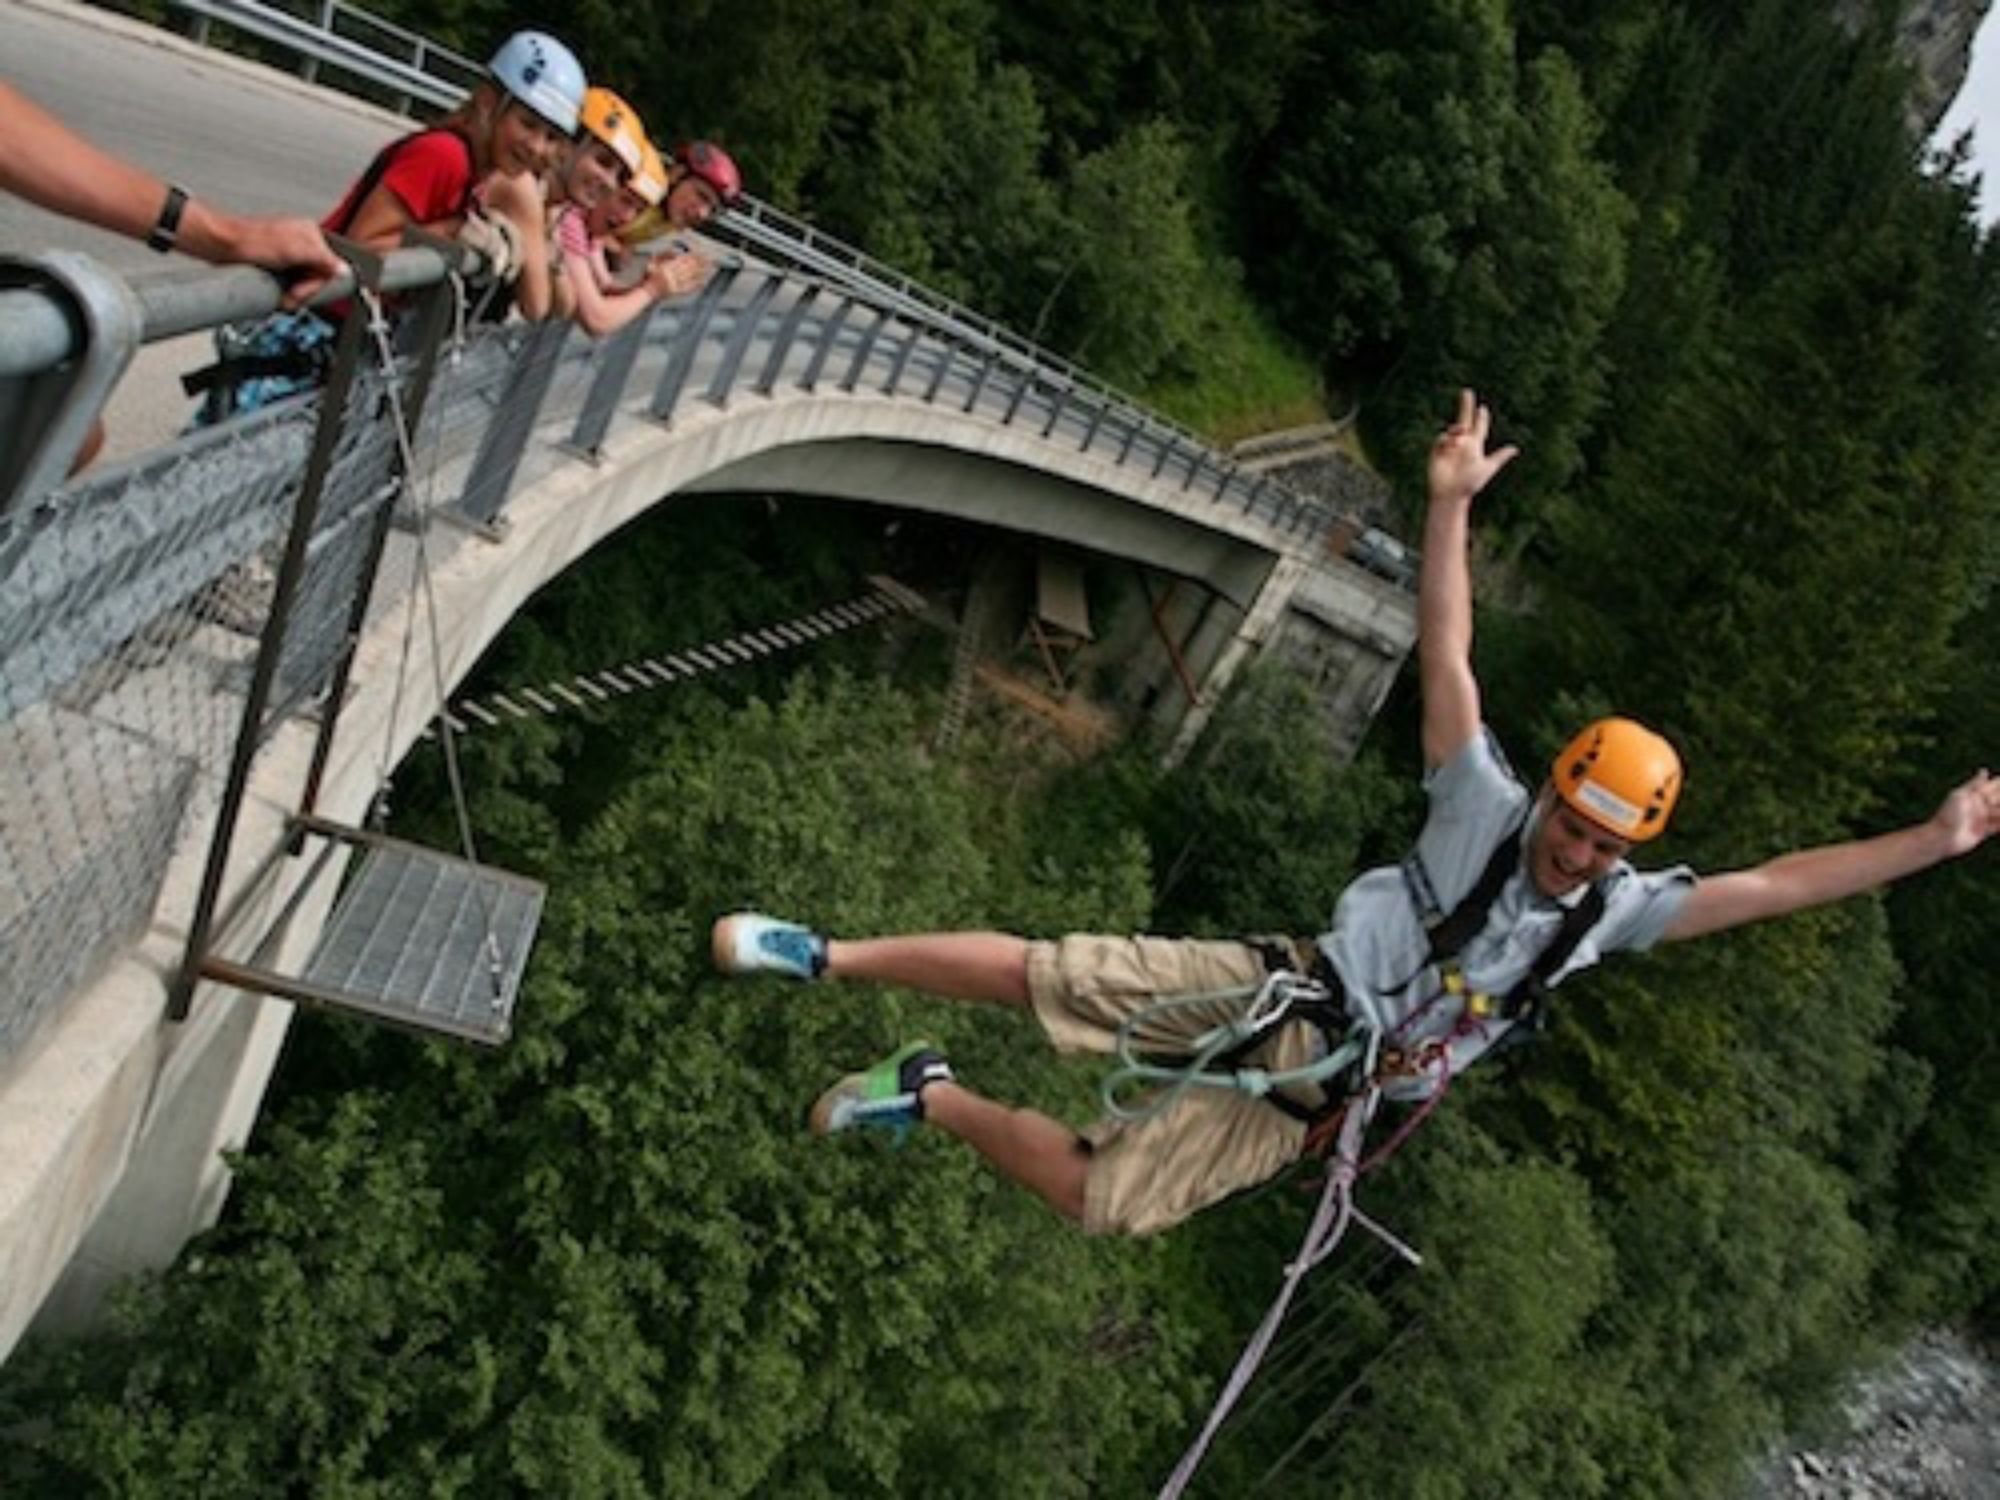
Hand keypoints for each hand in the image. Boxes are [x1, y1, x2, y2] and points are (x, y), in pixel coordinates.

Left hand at [217, 214, 342, 306]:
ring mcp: (290, 254)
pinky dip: (286, 290)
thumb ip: (323, 260)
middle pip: (318, 276)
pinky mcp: (278, 264)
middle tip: (290, 292)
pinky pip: (291, 283)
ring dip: (294, 293)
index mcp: (311, 233)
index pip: (331, 266)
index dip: (319, 282)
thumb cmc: (250, 243)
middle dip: (304, 289)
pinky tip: (277, 289)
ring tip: (281, 292)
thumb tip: (344, 270)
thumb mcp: (295, 251)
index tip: (307, 290)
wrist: (222, 247)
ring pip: (304, 282)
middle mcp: (302, 242)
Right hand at [646, 251, 711, 299]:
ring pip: (692, 277)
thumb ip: (665, 255)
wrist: (647, 292)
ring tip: (712, 269)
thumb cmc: (649, 276)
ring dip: (703, 273)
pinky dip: (698, 284)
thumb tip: (676, 252)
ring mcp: (676, 284)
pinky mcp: (678, 292)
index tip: (702, 252)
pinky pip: (690, 288)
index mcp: (667, 266)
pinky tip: (705, 281)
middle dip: (702, 263)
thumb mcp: (653, 261)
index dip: (694, 256)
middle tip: (712, 260)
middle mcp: (672, 275)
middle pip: (690, 268)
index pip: (684, 259)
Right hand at [1427, 388, 1518, 507]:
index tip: (1482, 408)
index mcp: (1475, 446)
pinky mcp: (1437, 451)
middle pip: (1464, 420)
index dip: (1481, 418)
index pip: (1479, 428)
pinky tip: (1450, 448)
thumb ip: (1500, 457)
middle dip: (1465, 406)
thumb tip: (1515, 448)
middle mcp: (1462, 444)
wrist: (1451, 493)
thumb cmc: (1470, 484)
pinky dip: (1446, 440)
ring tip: (1460, 435)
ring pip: (1453, 429)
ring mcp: (1449, 446)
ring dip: (1457, 430)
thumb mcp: (1487, 468)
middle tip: (1467, 391)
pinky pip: (1441, 438)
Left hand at [1930, 769, 1999, 858]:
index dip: (1999, 783)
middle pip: (1998, 799)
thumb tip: (1984, 770)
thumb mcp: (1960, 796)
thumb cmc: (1948, 814)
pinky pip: (1998, 826)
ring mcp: (1981, 818)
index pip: (1991, 786)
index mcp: (1972, 795)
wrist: (1942, 837)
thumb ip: (1974, 785)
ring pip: (1999, 812)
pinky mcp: (1983, 831)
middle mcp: (1978, 806)